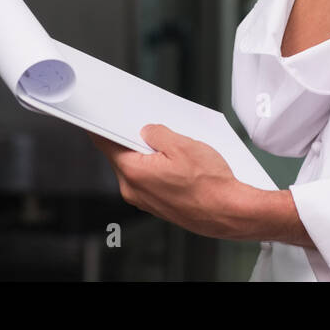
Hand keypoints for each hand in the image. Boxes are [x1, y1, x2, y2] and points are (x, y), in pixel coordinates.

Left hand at [86, 125, 255, 240]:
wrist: (229, 213)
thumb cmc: (209, 184)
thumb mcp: (182, 144)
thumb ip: (157, 133)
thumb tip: (147, 131)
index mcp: (133, 172)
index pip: (106, 144)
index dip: (102, 126)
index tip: (101, 115)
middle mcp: (133, 191)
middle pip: (121, 156)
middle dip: (132, 139)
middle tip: (148, 125)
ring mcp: (145, 202)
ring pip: (137, 169)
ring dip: (148, 156)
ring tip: (171, 146)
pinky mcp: (158, 207)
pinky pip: (149, 182)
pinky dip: (157, 170)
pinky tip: (177, 164)